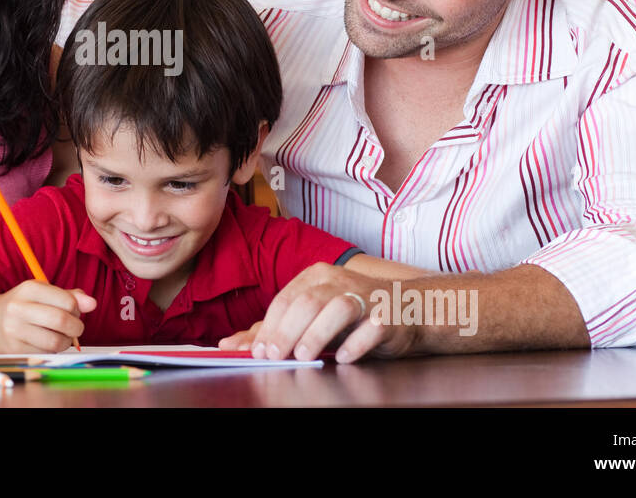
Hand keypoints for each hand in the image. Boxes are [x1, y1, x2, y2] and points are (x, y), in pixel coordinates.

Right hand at [0, 280, 96, 352]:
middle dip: (76, 328)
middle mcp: (19, 307)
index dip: (77, 309)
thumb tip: (92, 303)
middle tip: (75, 328)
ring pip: (55, 342)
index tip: (74, 312)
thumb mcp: (44, 293)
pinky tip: (48, 343)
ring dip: (66, 342)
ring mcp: (14, 329)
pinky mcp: (14, 348)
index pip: (67, 301)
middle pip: (61, 321)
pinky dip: (54, 350)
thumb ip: (70, 296)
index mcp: (29, 288)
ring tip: (62, 337)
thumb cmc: (24, 306)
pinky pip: (45, 353)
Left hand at [225, 262, 418, 363]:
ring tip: (305, 356)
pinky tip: (342, 358)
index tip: (259, 352)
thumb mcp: (310, 318)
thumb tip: (228, 345)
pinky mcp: (387, 315)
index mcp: (316, 276)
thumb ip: (272, 330)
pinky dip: (355, 344)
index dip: (270, 326)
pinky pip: (371, 326)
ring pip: (337, 308)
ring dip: (318, 334)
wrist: (407, 309)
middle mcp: (339, 280)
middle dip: (287, 331)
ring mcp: (365, 296)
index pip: (286, 299)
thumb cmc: (352, 314)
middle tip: (275, 356)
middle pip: (307, 302)